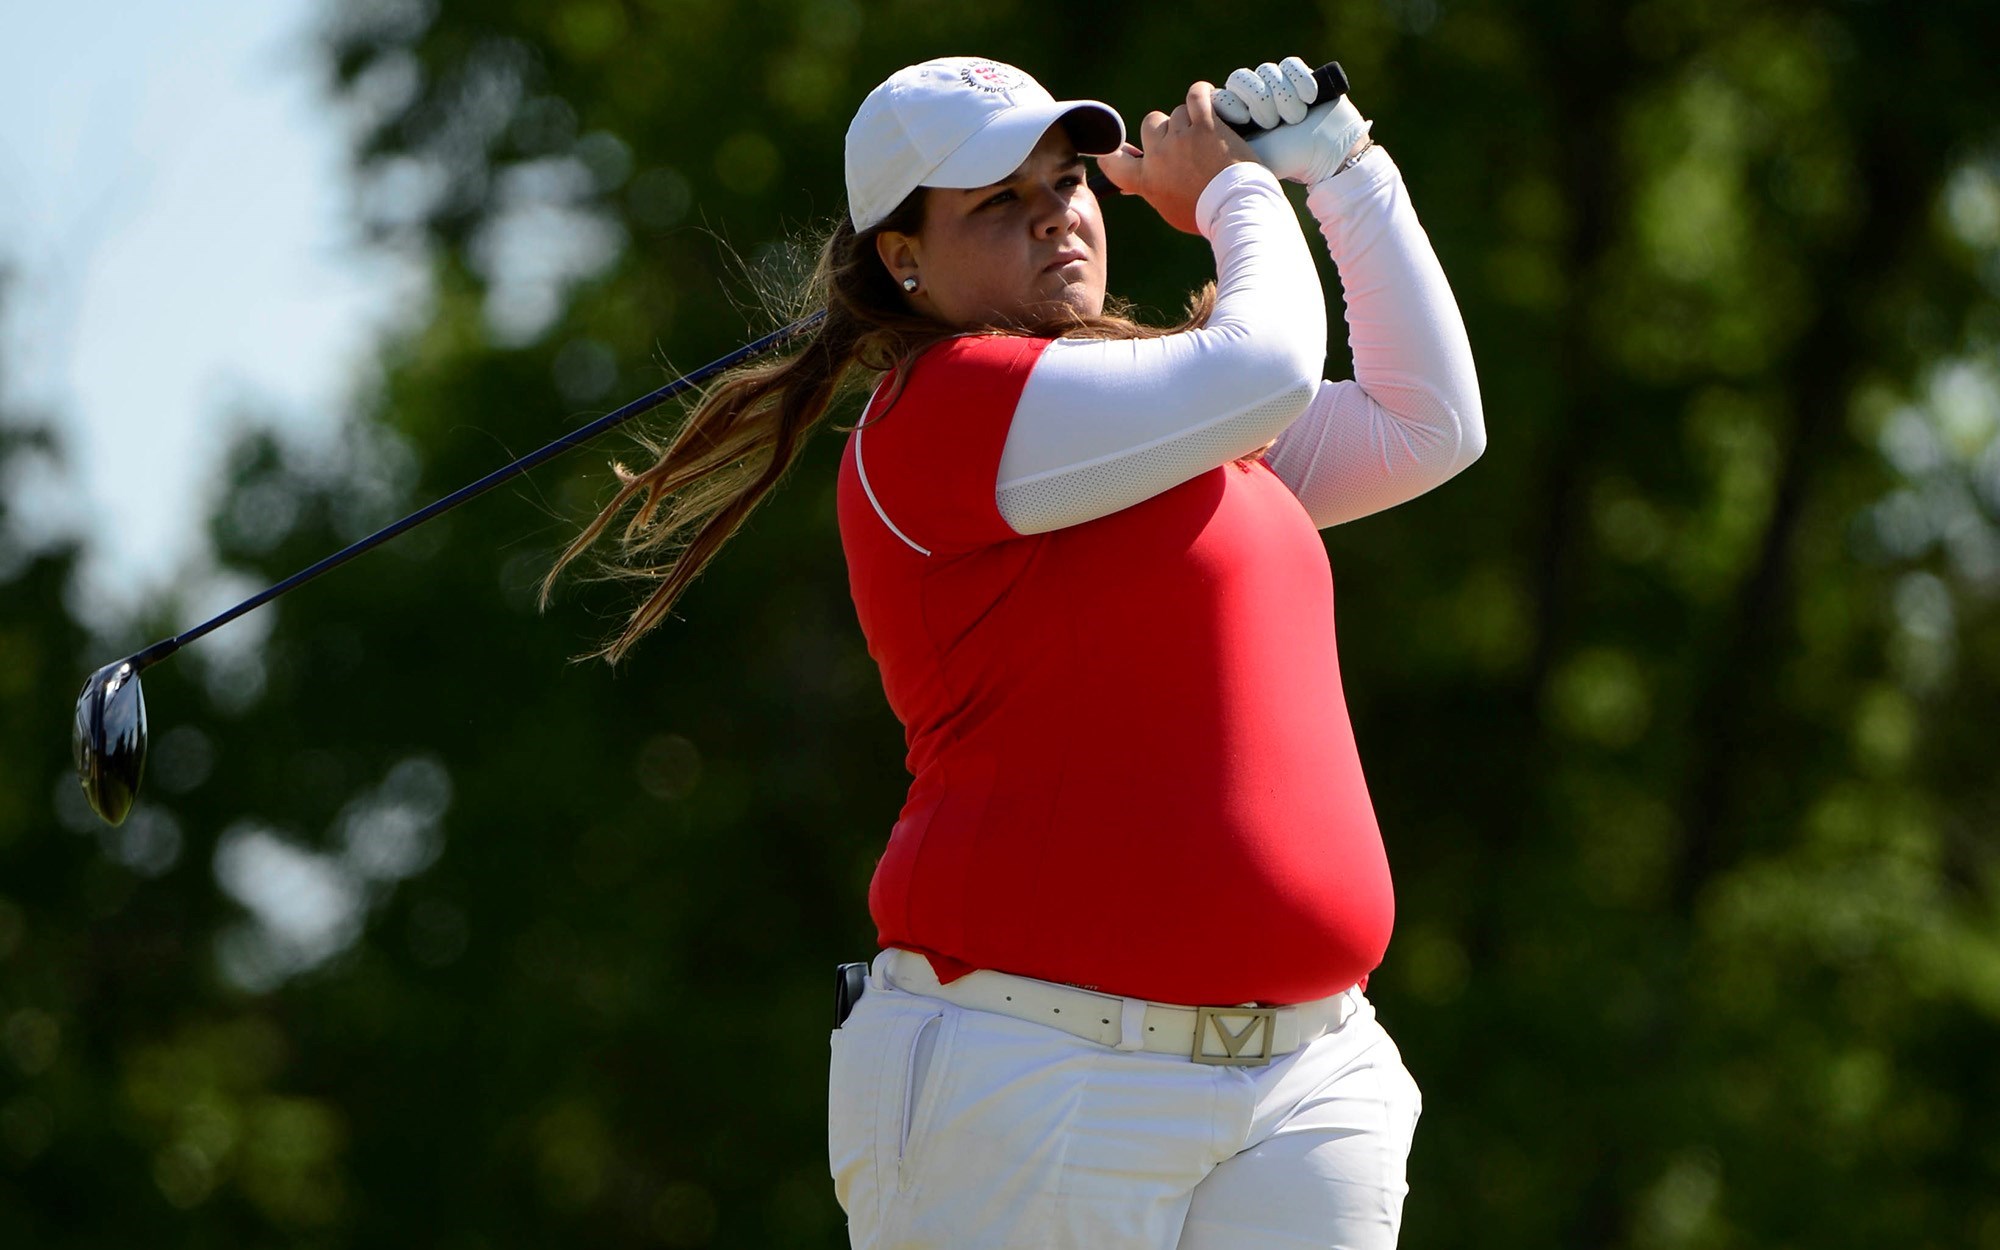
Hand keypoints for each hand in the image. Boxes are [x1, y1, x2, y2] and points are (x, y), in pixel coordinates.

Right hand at [1096, 81, 1259, 234]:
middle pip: (1151, 124)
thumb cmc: (1205, 214)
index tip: (1120, 149)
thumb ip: (1149, 189)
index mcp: (1146, 179)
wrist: (1234, 208)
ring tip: (1208, 134)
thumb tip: (1127, 188)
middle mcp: (1158, 156)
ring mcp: (1181, 138)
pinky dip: (1201, 92)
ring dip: (1191, 118)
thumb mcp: (1169, 208)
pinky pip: (1196, 96)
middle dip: (1166, 129)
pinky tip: (1207, 94)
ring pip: (1178, 113)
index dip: (1113, 151)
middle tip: (1186, 144)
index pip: (1113, 161)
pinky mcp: (1206, 126)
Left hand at [1212, 56, 1373, 184]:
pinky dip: (1300, 81)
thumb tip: (1201, 129)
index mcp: (1240, 113)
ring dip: (1282, 96)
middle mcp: (1257, 96)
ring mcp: (1278, 84)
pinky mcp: (1301, 75)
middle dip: (1259, 100)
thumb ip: (1224, 142)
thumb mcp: (1251, 155)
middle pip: (1241, 77)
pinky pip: (1291, 65)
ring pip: (1267, 71)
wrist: (1328, 156)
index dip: (1231, 101)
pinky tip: (1309, 100)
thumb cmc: (1288, 160)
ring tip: (1295, 119)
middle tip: (1272, 123)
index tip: (1242, 118)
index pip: (1223, 93)